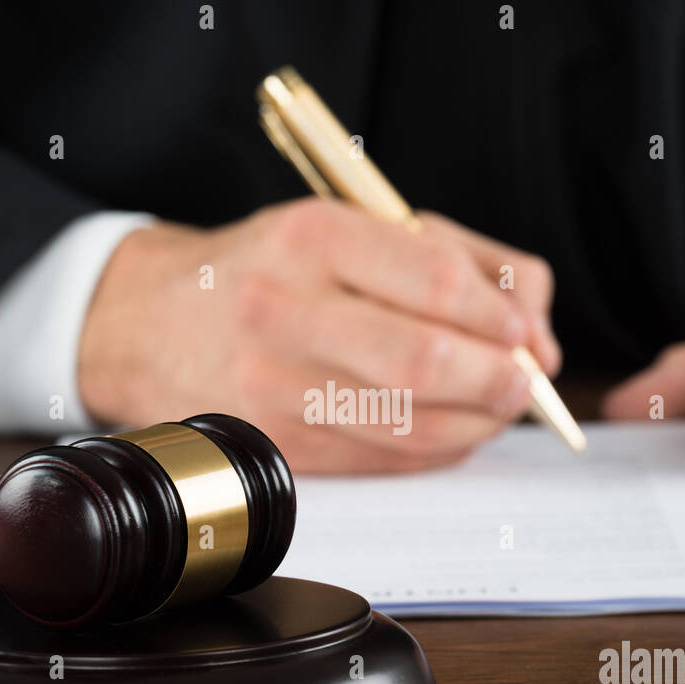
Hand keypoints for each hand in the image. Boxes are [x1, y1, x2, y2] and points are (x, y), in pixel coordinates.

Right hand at [77, 198, 559, 472]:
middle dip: (500, 378)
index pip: (437, 283)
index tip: (523, 328)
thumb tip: (534, 323)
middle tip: (523, 377)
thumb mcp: (350, 223)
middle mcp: (286, 311)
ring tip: (495, 402)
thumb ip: (455, 257)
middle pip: (426, 363)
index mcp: (312, 237)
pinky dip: (439, 449)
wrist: (150, 324)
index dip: (501, 316)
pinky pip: (386, 460)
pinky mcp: (278, 446)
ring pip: (411, 425)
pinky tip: (451, 426)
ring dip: (478, 421)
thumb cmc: (270, 267)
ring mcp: (275, 387)